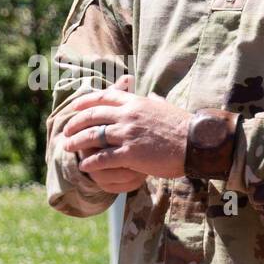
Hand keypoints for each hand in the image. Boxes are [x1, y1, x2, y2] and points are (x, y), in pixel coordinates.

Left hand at [63, 74, 191, 181]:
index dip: (85, 102)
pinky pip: (103, 157)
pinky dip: (91, 162)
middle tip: (66, 131)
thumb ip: (155, 101)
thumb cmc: (184, 127)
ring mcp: (128, 134)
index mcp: (135, 102)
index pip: (103, 97)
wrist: (196, 142)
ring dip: (77, 142)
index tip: (75, 108)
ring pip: (93, 136)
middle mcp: (128, 115)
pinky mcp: (131, 153)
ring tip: (68, 148)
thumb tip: (153, 96)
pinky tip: (84, 167)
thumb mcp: (166, 108)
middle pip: (92, 115)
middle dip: (75, 123)